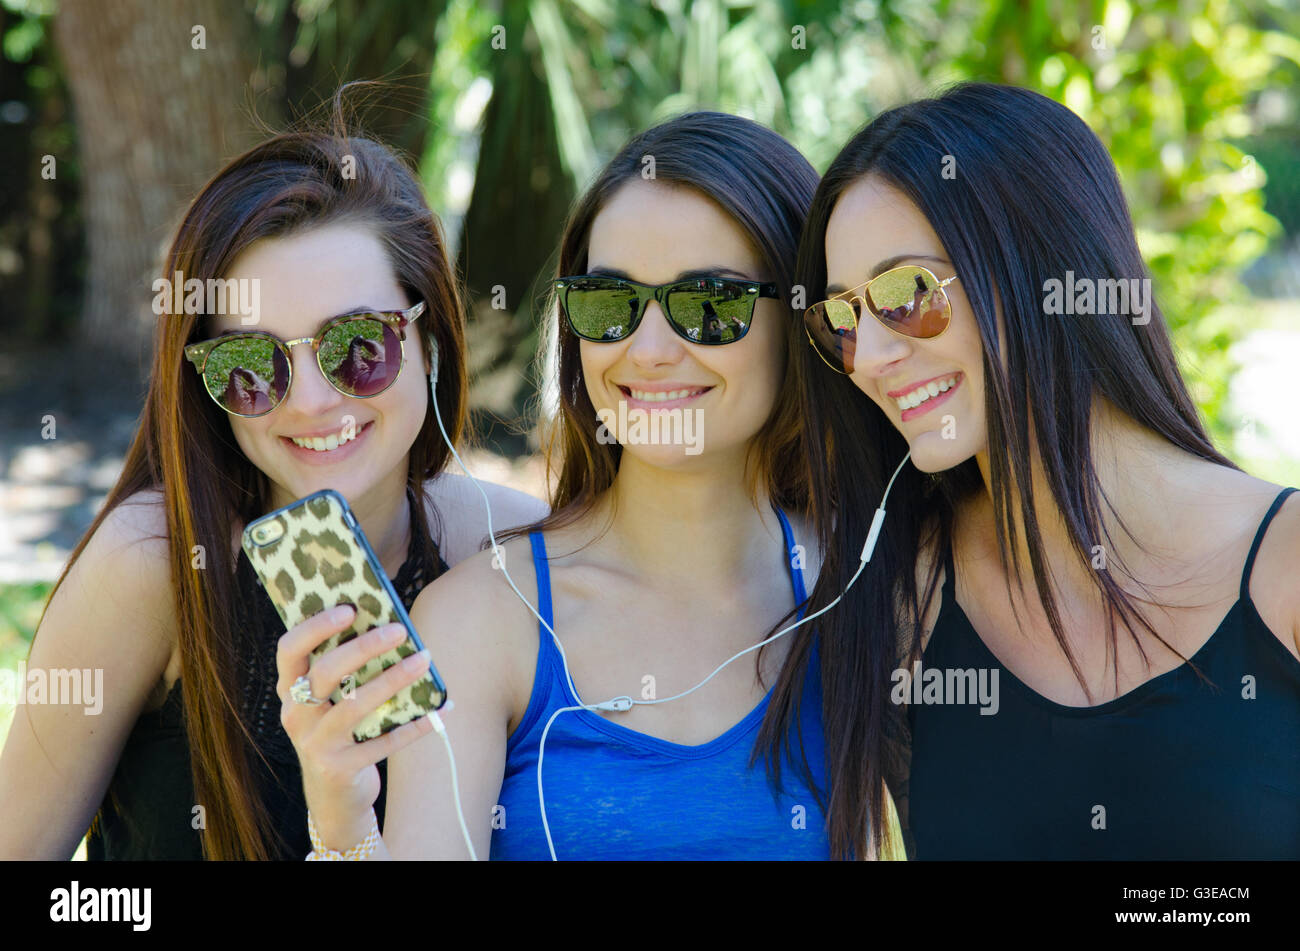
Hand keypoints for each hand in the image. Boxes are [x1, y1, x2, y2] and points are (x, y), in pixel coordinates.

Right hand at [275, 603, 435, 851]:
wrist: (333, 798)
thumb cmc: (338, 732)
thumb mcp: (329, 702)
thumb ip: (345, 670)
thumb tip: (389, 625)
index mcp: (290, 691)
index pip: (290, 650)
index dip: (316, 626)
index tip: (349, 608)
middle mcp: (296, 716)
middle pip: (325, 673)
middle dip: (364, 647)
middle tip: (399, 630)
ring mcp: (316, 744)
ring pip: (355, 705)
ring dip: (393, 679)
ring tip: (424, 659)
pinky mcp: (340, 768)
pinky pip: (383, 742)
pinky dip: (414, 726)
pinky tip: (440, 711)